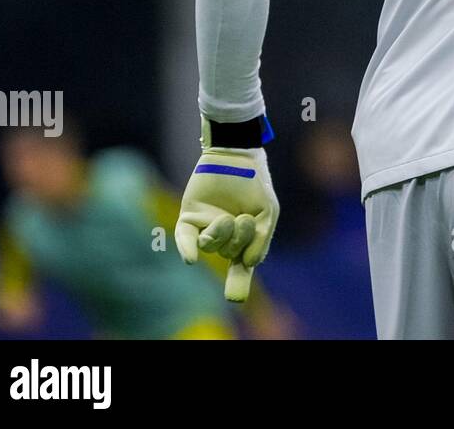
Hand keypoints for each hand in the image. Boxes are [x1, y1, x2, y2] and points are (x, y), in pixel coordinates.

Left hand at [176, 143, 278, 301]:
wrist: (237, 155)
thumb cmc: (255, 182)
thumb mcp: (268, 211)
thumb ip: (261, 239)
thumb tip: (249, 264)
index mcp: (245, 239)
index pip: (241, 266)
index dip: (238, 282)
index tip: (235, 298)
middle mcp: (224, 237)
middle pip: (229, 253)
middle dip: (239, 240)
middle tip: (245, 220)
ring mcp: (206, 227)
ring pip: (211, 246)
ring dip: (221, 237)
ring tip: (228, 219)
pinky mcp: (189, 217)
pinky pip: (185, 238)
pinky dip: (187, 248)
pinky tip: (191, 258)